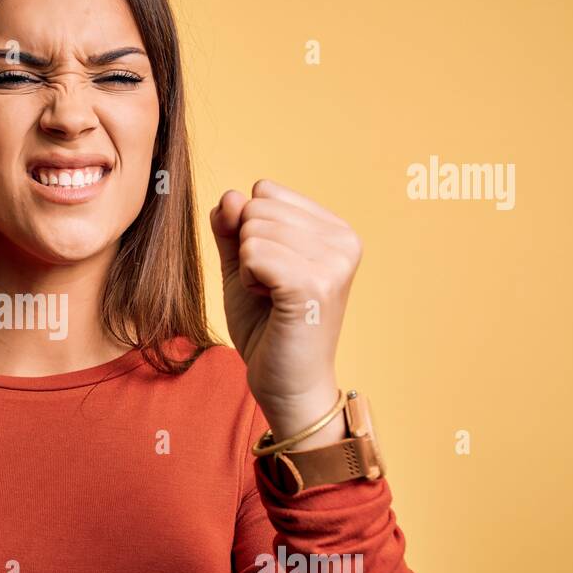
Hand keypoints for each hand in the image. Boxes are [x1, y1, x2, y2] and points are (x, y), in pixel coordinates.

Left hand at [210, 179, 362, 449]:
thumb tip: (229, 196)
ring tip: (272, 298)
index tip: (270, 270)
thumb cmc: (267, 327)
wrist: (286, 382)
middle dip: (247, 250)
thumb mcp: (243, 266)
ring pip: (252, 230)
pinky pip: (253, 253)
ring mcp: (333, 260)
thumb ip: (233, 229)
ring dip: (248, 268)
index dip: (250, 231)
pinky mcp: (314, 282)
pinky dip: (248, 280)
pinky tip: (270, 303)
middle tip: (270, 289)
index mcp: (335, 228)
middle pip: (256, 207)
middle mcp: (344, 238)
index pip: (265, 190)